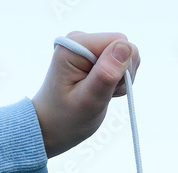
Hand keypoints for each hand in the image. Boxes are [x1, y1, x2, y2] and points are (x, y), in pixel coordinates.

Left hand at [31, 31, 140, 157]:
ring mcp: (88, 49)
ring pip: (126, 57)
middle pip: (124, 48)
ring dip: (121, 80)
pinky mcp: (95, 58)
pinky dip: (118, 82)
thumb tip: (126, 47)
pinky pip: (121, 64)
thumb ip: (107, 73)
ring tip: (101, 94)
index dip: (122, 67)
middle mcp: (82, 42)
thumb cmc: (65, 117)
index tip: (108, 88)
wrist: (51, 126)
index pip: (119, 42)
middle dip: (122, 74)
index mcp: (76, 46)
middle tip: (103, 94)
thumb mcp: (88, 100)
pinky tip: (102, 92)